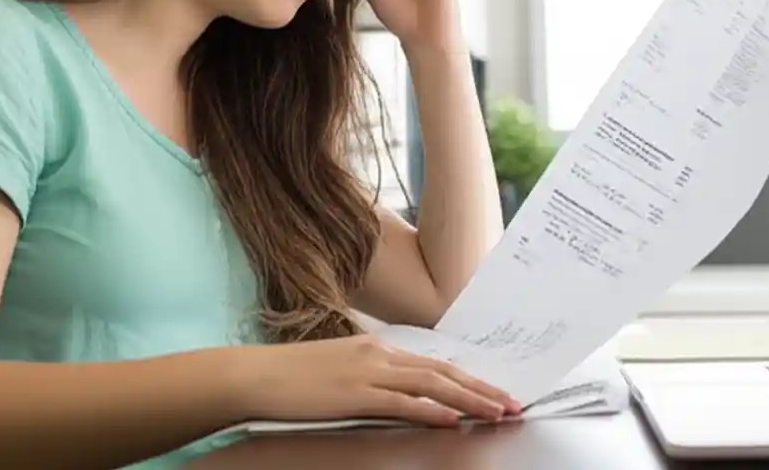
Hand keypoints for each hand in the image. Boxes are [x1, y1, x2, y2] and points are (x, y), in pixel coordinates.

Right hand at [232, 334, 521, 426]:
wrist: (255, 375)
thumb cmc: (293, 377)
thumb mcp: (342, 369)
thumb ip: (374, 377)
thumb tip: (403, 393)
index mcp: (379, 350)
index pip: (437, 364)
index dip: (470, 379)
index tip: (496, 392)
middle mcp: (380, 356)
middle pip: (444, 372)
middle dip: (482, 389)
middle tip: (512, 403)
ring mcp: (368, 373)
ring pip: (432, 385)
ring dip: (469, 399)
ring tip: (496, 411)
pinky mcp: (354, 393)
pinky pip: (401, 402)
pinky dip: (430, 410)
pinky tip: (451, 418)